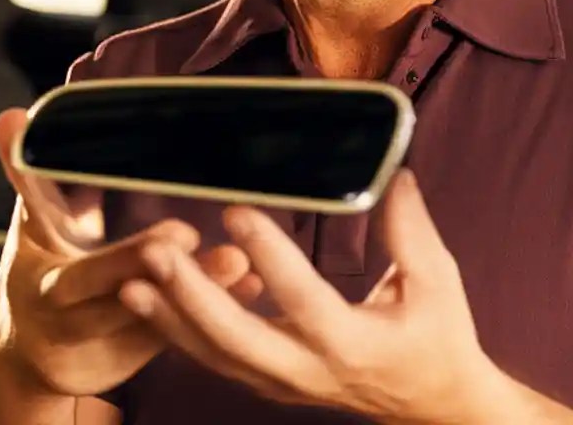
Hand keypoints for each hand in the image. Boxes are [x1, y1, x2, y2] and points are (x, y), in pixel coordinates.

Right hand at [0, 108, 264, 397]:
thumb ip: (32, 177)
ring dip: (193, 286)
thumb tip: (14, 115)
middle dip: (136, 258)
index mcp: (40, 257)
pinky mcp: (134, 353)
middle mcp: (63, 301)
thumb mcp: (33, 228)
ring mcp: (97, 334)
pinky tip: (253, 285)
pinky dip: (215, 309)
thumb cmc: (42, 274)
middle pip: (96, 279)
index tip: (102, 186)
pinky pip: (177, 331)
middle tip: (185, 233)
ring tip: (236, 259)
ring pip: (145, 310)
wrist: (33, 358)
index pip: (45, 221)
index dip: (61, 197)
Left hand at [127, 169, 504, 423]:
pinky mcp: (273, 384)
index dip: (269, 255)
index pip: (303, 298)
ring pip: (217, 357)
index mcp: (354, 344)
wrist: (434, 406)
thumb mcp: (438, 281)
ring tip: (133, 278)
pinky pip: (217, 361)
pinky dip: (182, 333)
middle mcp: (312, 371)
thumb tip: (394, 172)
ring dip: (172, 318)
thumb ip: (412, 229)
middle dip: (192, 297)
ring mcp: (287, 384)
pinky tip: (153, 300)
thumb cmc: (439, 338)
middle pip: (238, 341)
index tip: (237, 208)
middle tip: (156, 253)